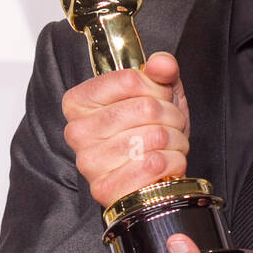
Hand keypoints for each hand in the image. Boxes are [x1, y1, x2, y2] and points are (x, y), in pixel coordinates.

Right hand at [62, 52, 190, 208]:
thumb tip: (162, 64)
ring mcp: (89, 162)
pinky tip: (167, 164)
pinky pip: (154, 164)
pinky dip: (173, 162)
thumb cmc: (149, 135)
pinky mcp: (106, 189)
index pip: (129, 80)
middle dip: (171, 116)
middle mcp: (78, 131)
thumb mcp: (157, 95)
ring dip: (175, 140)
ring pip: (154, 136)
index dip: (156, 88)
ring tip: (170, 145)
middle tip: (171, 125)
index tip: (159, 98)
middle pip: (144, 108)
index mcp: (79, 102)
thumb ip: (161, 71)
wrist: (152, 178)